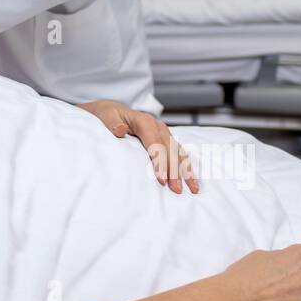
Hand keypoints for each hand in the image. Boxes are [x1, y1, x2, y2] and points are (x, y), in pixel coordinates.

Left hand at [76, 99, 197, 192]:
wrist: (113, 111)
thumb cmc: (108, 116)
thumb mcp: (106, 116)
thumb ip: (112, 123)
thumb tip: (120, 130)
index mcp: (145, 122)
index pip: (155, 143)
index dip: (160, 161)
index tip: (162, 179)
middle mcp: (158, 127)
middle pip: (169, 150)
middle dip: (175, 171)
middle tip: (177, 190)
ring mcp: (164, 133)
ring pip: (178, 153)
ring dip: (186, 171)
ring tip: (193, 188)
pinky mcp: (166, 139)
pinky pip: (179, 153)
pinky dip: (186, 166)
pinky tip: (192, 180)